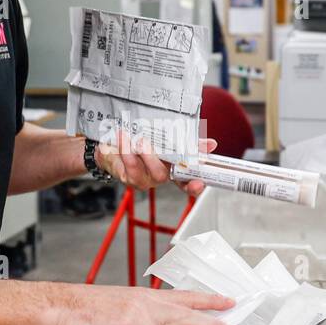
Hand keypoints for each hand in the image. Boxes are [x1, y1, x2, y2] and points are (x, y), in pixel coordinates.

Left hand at [96, 134, 217, 197]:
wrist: (113, 144)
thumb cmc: (142, 142)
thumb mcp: (166, 140)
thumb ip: (189, 143)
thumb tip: (212, 145)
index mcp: (172, 169)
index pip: (186, 183)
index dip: (193, 186)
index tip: (198, 184)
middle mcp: (158, 177)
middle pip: (162, 176)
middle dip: (153, 159)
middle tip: (145, 141)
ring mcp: (143, 180)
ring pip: (143, 173)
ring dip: (138, 154)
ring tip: (133, 138)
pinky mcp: (127, 177)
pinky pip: (129, 168)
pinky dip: (125, 151)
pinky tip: (122, 138)